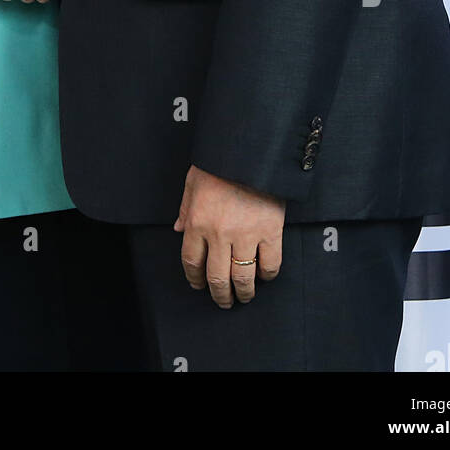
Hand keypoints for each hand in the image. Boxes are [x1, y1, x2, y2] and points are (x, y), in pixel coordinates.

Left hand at [174, 165, 284, 307]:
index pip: (191, 261)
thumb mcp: (193, 181)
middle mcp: (219, 233)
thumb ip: (184, 208)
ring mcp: (246, 234)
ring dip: (243, 293)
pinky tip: (263, 275)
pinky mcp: (271, 232)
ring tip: (244, 296)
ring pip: (242, 277)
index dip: (194, 278)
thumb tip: (177, 230)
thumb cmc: (219, 162)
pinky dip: (267, 275)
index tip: (198, 285)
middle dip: (219, 295)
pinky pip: (270, 264)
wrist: (251, 149)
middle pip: (217, 277)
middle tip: (223, 300)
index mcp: (197, 221)